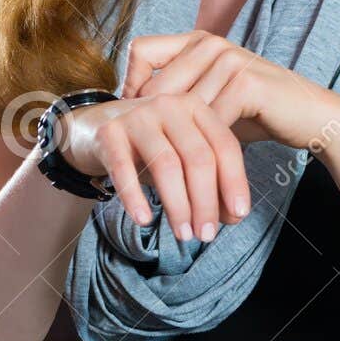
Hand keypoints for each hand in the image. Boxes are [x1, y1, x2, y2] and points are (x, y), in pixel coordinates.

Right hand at [56, 95, 251, 242]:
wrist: (101, 125)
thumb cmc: (154, 147)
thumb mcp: (186, 160)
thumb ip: (213, 184)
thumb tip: (234, 216)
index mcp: (197, 107)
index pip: (225, 146)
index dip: (234, 182)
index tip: (238, 215)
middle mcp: (170, 106)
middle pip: (198, 157)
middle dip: (206, 202)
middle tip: (205, 234)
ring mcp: (138, 116)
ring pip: (166, 164)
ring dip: (177, 205)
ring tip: (182, 233)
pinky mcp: (109, 132)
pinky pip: (123, 168)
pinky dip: (135, 197)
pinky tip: (144, 219)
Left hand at [119, 31, 339, 153]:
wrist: (310, 117)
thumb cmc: (256, 113)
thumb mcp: (208, 102)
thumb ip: (176, 102)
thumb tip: (128, 120)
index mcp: (195, 41)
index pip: (139, 50)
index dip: (129, 85)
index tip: (133, 119)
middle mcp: (209, 43)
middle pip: (155, 88)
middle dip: (149, 128)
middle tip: (147, 162)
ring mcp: (228, 59)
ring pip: (180, 110)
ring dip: (176, 147)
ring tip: (173, 174)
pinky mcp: (245, 82)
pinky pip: (209, 121)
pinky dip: (203, 149)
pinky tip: (204, 171)